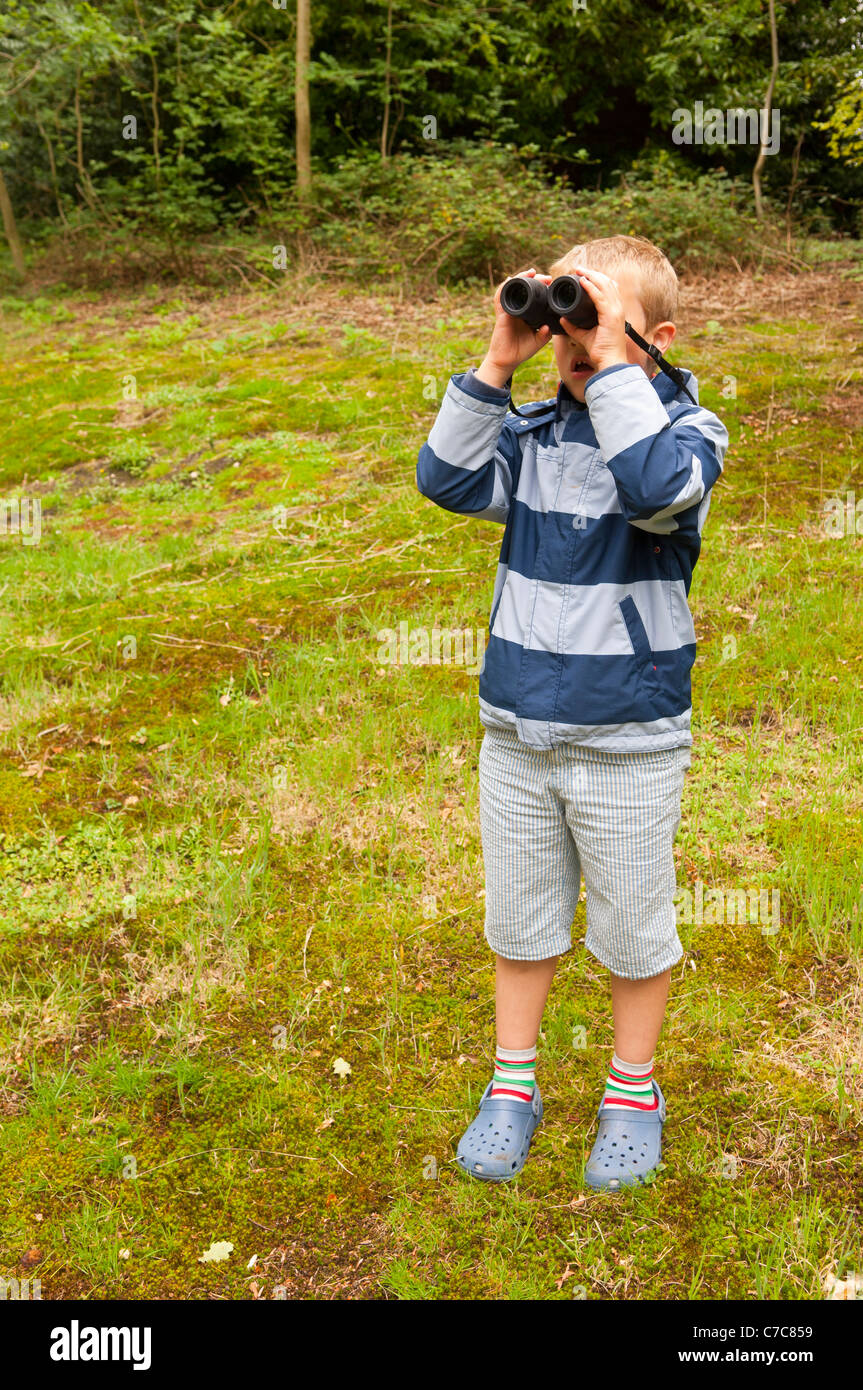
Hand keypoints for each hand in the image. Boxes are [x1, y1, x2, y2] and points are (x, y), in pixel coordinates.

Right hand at [476, 268, 552, 388]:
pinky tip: (509, 281)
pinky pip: (500, 299)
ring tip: (531, 272)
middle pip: (523, 288)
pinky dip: (503, 289)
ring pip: (512, 289)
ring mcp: (508, 311)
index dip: (541, 287)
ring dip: (520, 278)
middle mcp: (518, 309)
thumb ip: (544, 335)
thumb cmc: (521, 350)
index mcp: (527, 313)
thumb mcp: (537, 342)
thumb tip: (547, 326)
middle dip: (533, 279)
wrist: (507, 361)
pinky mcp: (501, 315)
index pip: (533, 295)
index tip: (550, 283)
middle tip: (545, 277)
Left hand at [561, 265, 628, 373]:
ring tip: (579, 271)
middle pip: (607, 282)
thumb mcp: (584, 336)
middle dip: (592, 273)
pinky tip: (583, 281)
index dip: (596, 279)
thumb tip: (562, 319)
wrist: (610, 362)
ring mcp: (615, 311)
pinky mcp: (611, 316)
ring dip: (591, 276)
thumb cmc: (601, 351)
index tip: (583, 275)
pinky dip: (591, 287)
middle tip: (578, 269)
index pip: (608, 288)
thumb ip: (574, 328)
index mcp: (614, 310)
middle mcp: (617, 308)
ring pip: (604, 286)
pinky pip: (600, 297)